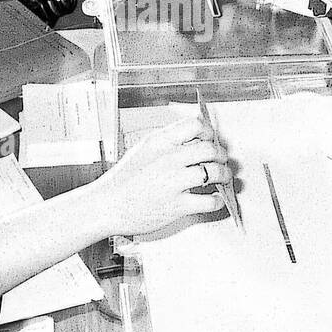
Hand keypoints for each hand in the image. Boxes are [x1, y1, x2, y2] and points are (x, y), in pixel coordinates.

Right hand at [88, 117, 228, 235]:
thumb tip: (196, 139)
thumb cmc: (123, 181)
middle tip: (222, 161)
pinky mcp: (177, 206)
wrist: (106, 206)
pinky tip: (214, 199)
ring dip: (224, 175)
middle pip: (210, 148)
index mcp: (159, 142)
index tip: (210, 140)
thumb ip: (167, 143)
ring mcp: (173, 182)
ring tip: (223, 178)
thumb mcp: (142, 150)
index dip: (208, 132)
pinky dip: (217, 201)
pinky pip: (209, 201)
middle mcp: (168, 159)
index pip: (195, 125)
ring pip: (214, 172)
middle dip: (222, 154)